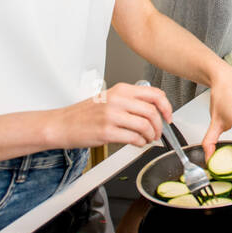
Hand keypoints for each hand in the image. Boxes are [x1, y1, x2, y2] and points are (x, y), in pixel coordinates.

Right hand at [53, 81, 171, 148]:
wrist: (62, 124)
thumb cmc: (85, 113)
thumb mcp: (109, 98)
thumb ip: (131, 101)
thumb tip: (154, 110)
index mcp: (121, 90)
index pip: (154, 94)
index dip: (166, 107)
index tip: (168, 116)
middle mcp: (118, 100)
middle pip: (152, 111)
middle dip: (160, 125)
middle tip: (158, 132)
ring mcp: (112, 116)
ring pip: (145, 125)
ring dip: (151, 136)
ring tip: (148, 139)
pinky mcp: (107, 132)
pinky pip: (134, 138)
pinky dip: (140, 142)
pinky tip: (137, 142)